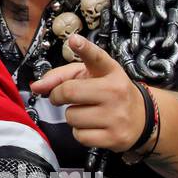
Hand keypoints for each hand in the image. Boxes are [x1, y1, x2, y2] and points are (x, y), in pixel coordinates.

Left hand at [31, 35, 145, 152]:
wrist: (141, 117)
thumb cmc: (108, 93)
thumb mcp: (89, 76)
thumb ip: (61, 76)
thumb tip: (36, 86)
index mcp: (110, 71)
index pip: (96, 57)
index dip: (84, 48)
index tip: (74, 40)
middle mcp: (115, 91)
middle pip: (69, 92)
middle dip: (58, 96)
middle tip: (63, 97)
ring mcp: (117, 116)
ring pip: (71, 117)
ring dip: (72, 116)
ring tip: (87, 112)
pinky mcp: (115, 137)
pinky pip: (79, 136)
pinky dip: (80, 133)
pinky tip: (93, 126)